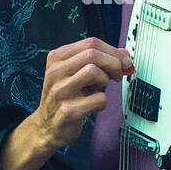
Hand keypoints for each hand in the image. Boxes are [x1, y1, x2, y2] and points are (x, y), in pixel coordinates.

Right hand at [30, 37, 133, 153]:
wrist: (46, 127)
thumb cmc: (65, 97)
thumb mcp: (76, 74)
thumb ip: (98, 61)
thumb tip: (124, 54)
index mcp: (57, 58)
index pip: (91, 43)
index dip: (113, 51)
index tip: (124, 61)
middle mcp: (55, 72)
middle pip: (93, 54)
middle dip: (114, 63)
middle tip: (118, 74)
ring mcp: (60, 91)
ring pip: (93, 71)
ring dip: (105, 80)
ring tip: (99, 89)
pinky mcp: (68, 111)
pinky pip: (98, 99)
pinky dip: (103, 102)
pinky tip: (94, 105)